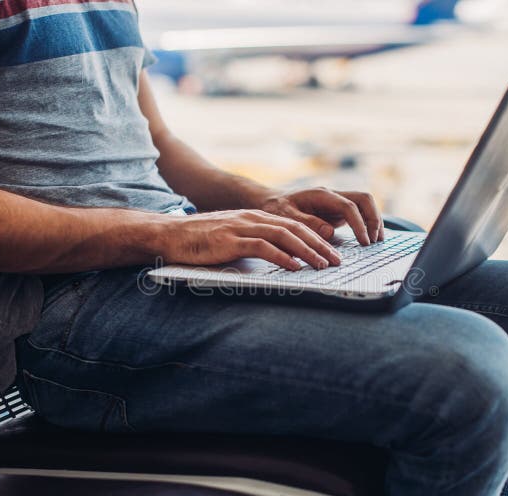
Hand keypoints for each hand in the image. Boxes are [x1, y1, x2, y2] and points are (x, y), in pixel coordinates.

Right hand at [160, 210, 341, 270]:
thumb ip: (256, 245)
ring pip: (284, 236)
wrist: (170, 234)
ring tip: (322, 265)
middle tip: (337, 261)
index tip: (332, 253)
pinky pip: (262, 246)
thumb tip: (280, 261)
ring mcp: (241, 227)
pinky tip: (294, 266)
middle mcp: (253, 219)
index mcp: (256, 218)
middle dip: (319, 245)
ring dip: (306, 251)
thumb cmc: (201, 242)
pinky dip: (281, 256)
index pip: (294, 226)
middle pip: (295, 229)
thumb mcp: (234, 240)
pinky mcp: (230, 240)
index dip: (316, 239)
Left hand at [258, 188, 383, 245]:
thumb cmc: (277, 209)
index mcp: (322, 194)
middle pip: (364, 199)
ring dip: (373, 221)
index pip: (349, 206)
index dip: (359, 224)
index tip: (364, 241)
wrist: (272, 202)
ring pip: (364, 205)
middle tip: (375, 241)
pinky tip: (368, 239)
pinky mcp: (337, 212)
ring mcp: (336, 203)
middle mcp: (333, 195)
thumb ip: (308, 223)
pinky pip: (358, 214)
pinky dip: (366, 225)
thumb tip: (330, 232)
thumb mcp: (287, 217)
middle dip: (373, 219)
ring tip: (376, 242)